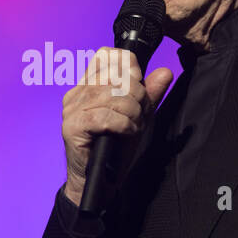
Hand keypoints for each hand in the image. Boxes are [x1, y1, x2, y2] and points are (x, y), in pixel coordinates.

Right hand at [61, 48, 172, 204]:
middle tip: (138, 116)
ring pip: (113, 95)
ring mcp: (72, 109)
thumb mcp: (137, 116)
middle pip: (116, 75)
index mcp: (88, 85)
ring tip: (132, 127)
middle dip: (137, 96)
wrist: (100, 182)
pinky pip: (106, 116)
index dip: (129, 67)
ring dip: (132, 113)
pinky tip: (125, 133)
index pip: (107, 55)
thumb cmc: (115, 148)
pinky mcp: (73, 126)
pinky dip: (123, 125)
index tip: (138, 87)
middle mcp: (77, 93)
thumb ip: (150, 94)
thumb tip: (165, 72)